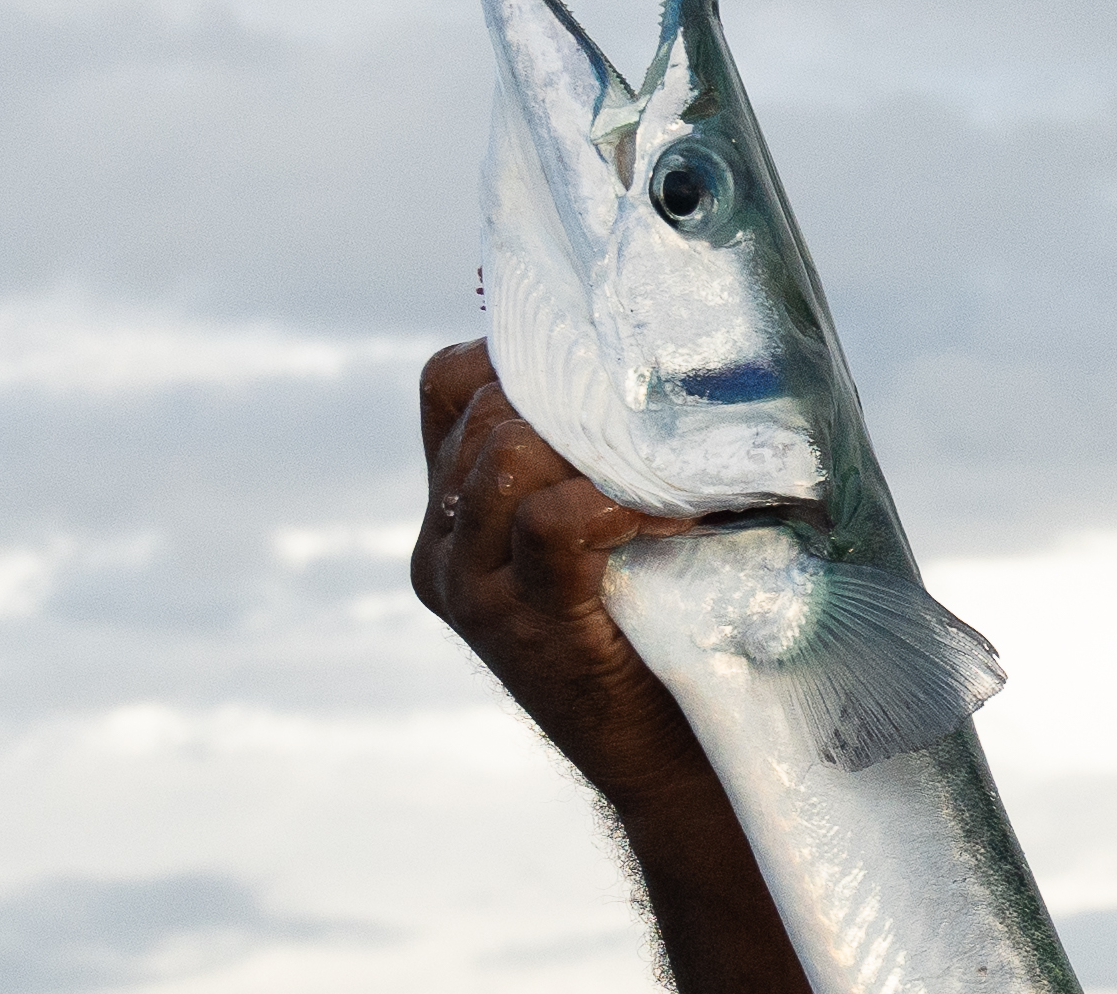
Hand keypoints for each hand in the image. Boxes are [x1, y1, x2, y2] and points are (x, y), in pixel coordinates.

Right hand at [413, 337, 704, 807]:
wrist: (668, 761)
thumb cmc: (654, 625)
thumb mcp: (596, 532)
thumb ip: (585, 461)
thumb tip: (655, 360)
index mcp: (451, 516)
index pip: (447, 385)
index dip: (511, 354)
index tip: (593, 365)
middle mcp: (444, 549)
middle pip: (483, 413)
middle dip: (572, 400)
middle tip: (653, 423)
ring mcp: (475, 590)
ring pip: (505, 457)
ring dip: (597, 447)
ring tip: (664, 472)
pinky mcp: (527, 625)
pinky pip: (556, 522)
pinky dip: (620, 504)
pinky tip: (672, 520)